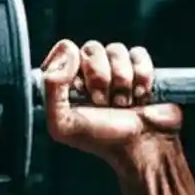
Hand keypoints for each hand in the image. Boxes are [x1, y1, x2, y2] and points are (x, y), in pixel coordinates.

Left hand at [41, 39, 182, 161]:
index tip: (81, 90)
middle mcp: (90, 73)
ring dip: (122, 80)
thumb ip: (51, 88)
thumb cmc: (102, 139)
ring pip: (116, 49)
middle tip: (104, 102)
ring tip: (123, 104)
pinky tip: (141, 95)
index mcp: (68, 83)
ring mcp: (117, 69)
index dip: (75, 67)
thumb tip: (67, 48)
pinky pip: (138, 53)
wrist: (143, 146)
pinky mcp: (141, 69)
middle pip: (92, 48)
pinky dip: (142, 75)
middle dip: (100, 77)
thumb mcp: (63, 124)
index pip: (65, 51)